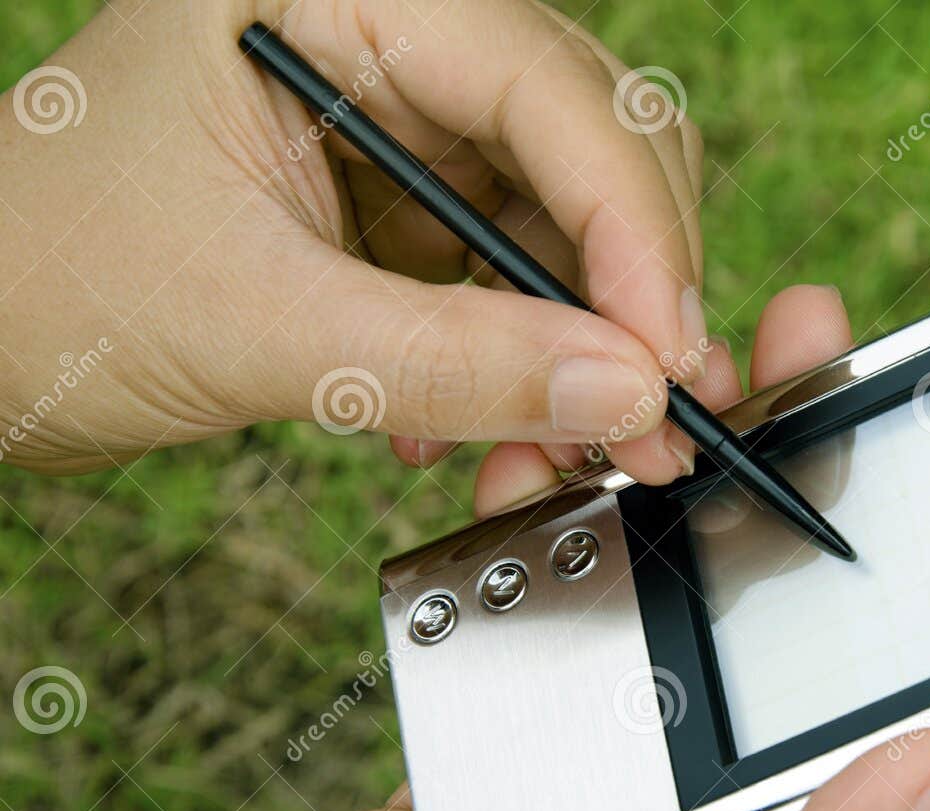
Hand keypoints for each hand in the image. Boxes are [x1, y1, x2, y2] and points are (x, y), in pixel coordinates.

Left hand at [0, 0, 718, 500]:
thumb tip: (627, 394)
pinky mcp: (406, 190)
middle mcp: (386, 30)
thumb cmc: (48, 280)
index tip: (664, 358)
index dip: (630, 230)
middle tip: (655, 412)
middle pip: (589, 142)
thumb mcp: (260, 322)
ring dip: (586, 342)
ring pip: (571, 216)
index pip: (544, 91)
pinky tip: (490, 422)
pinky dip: (530, 357)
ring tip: (570, 446)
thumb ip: (457, 361)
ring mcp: (402, 110)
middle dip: (630, 291)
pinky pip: (520, 266)